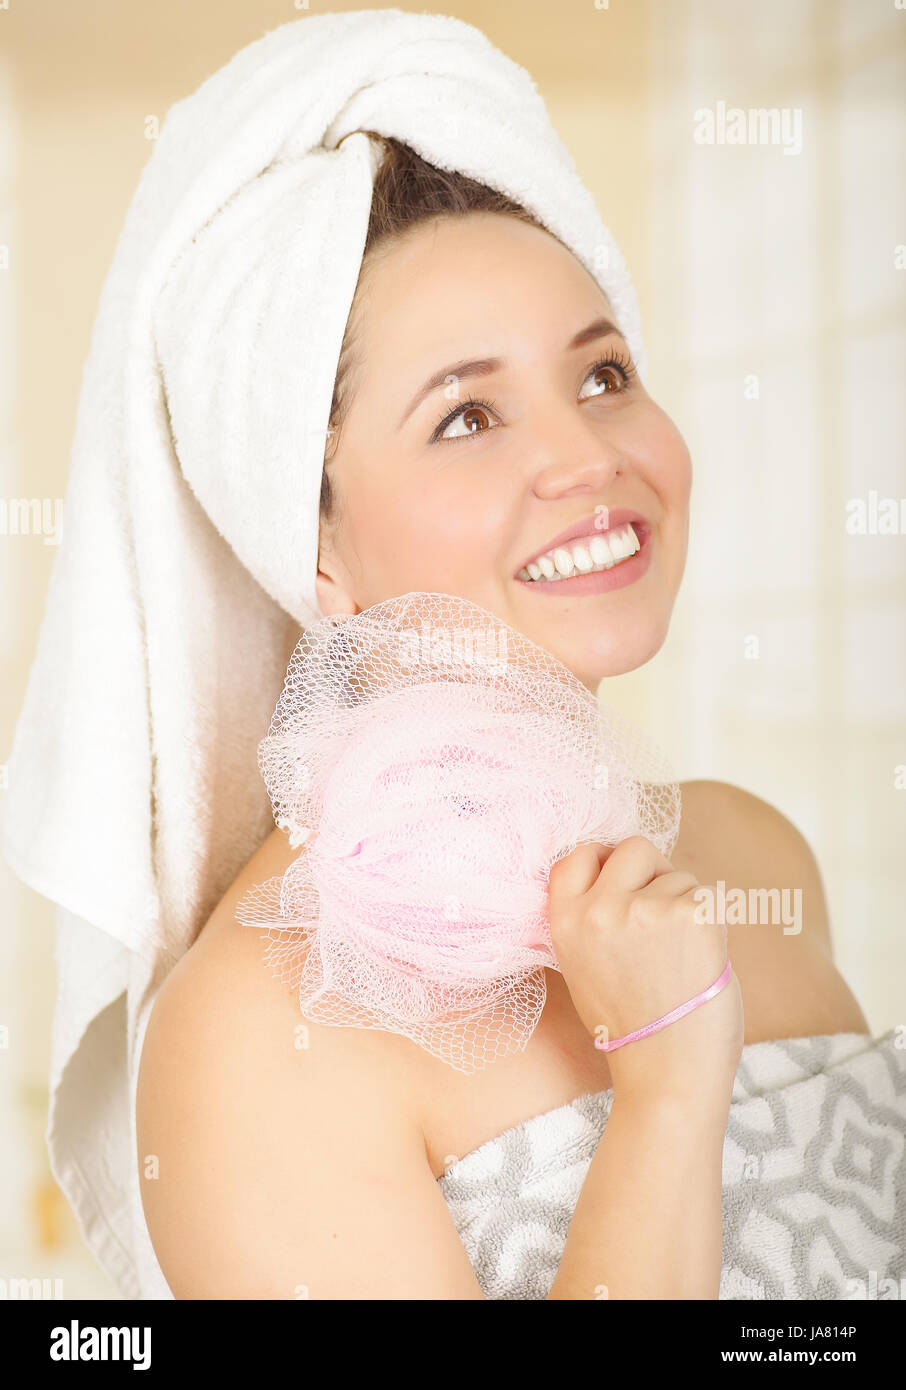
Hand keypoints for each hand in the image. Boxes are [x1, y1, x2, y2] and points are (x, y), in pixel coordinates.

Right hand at [548, 836, 743, 1103]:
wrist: (668, 1074)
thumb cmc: (632, 1024)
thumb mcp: (584, 965)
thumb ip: (594, 918)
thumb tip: (622, 873)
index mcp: (565, 921)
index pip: (578, 854)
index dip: (605, 860)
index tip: (623, 881)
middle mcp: (600, 909)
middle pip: (634, 847)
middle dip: (654, 872)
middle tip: (662, 917)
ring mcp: (646, 909)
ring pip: (678, 875)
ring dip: (686, 906)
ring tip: (679, 959)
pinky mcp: (692, 914)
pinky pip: (709, 895)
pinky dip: (713, 923)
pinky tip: (702, 960)